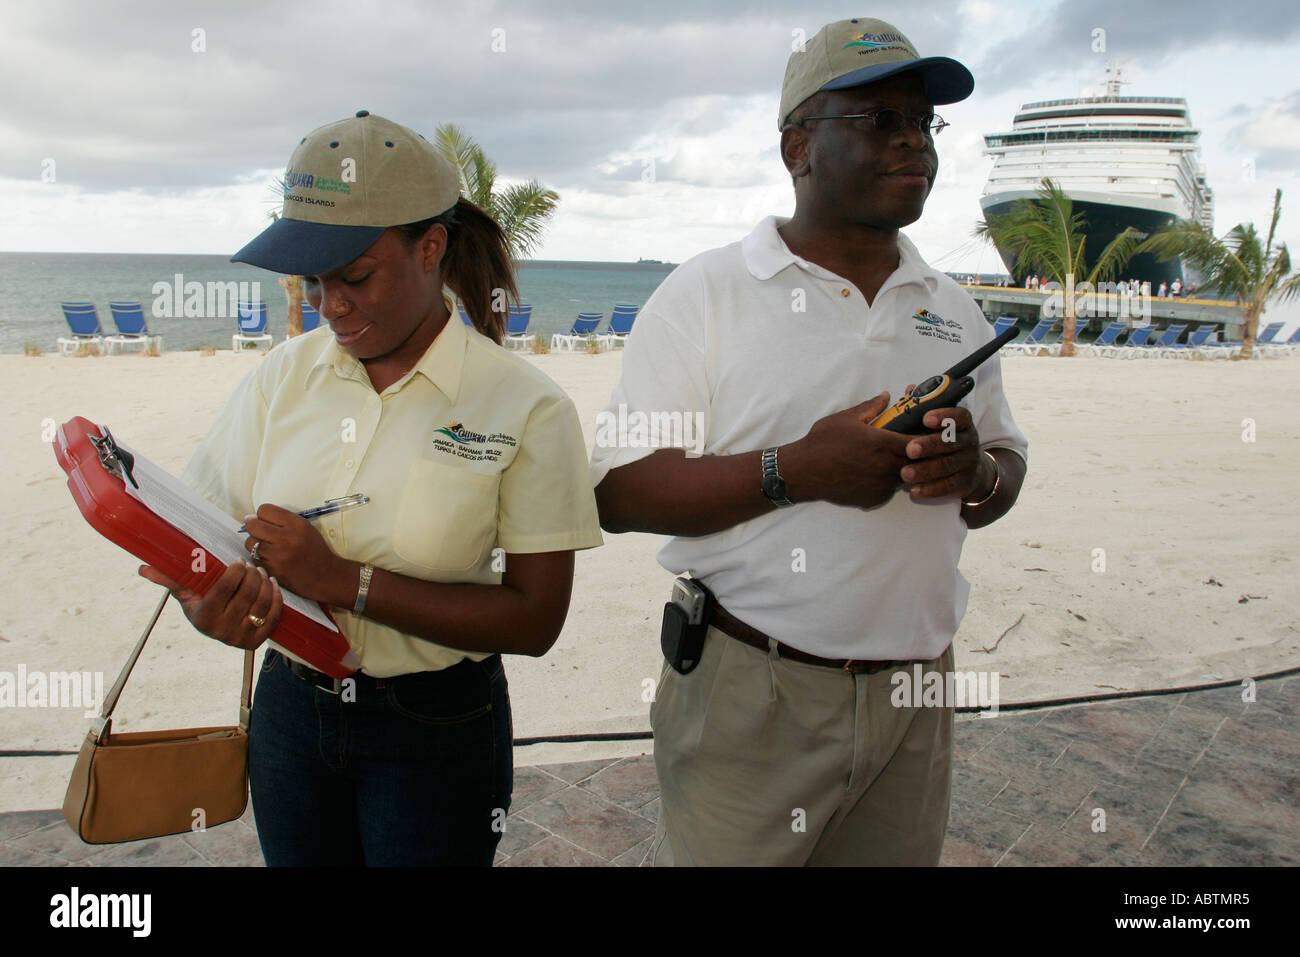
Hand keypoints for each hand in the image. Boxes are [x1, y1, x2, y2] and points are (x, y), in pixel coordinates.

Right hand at [138, 560, 280, 649]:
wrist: (218, 629)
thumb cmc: (201, 604)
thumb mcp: (186, 593)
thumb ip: (169, 579)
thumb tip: (142, 569)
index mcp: (203, 618)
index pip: (225, 589)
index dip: (235, 571)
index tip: (238, 561)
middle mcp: (221, 632)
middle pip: (247, 594)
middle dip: (252, 574)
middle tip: (252, 565)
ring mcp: (240, 639)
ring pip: (262, 602)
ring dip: (265, 582)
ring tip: (261, 572)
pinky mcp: (257, 642)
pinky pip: (273, 614)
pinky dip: (276, 596)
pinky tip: (271, 584)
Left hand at [241, 504, 353, 603]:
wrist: (324, 575)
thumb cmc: (314, 550)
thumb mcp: (305, 528)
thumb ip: (281, 521)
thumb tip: (251, 518)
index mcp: (297, 524)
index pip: (265, 510)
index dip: (262, 515)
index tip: (266, 520)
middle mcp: (287, 538)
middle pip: (253, 525)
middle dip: (253, 527)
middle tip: (260, 531)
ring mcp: (278, 555)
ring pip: (250, 542)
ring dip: (254, 543)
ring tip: (266, 546)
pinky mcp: (272, 569)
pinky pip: (254, 557)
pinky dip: (258, 556)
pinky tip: (270, 557)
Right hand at [781, 392, 911, 509]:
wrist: (804, 471)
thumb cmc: (822, 442)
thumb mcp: (846, 418)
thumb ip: (871, 407)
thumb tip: (886, 396)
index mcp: (883, 443)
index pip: (920, 442)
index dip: (925, 438)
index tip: (924, 433)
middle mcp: (886, 466)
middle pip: (919, 463)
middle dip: (918, 455)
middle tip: (910, 447)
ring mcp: (881, 485)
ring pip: (905, 477)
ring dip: (904, 468)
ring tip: (890, 459)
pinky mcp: (874, 499)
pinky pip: (890, 490)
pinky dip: (888, 482)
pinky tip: (875, 474)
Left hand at [899, 406, 989, 499]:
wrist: (974, 470)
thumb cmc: (946, 440)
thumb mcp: (940, 423)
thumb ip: (924, 407)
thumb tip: (909, 389)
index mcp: (962, 423)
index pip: (958, 416)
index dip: (943, 416)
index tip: (926, 418)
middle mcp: (969, 441)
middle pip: (949, 442)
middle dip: (928, 446)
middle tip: (909, 449)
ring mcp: (969, 462)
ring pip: (947, 466)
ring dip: (925, 470)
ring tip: (905, 473)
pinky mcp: (965, 482)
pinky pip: (948, 486)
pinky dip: (931, 489)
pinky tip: (915, 490)